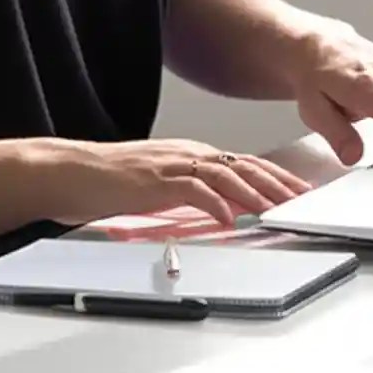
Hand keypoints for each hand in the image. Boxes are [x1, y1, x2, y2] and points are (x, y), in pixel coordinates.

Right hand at [37, 138, 312, 225]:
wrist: (70, 171)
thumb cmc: (111, 181)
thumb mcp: (162, 183)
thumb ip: (192, 190)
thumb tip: (223, 208)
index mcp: (193, 154)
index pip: (244, 163)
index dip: (275, 177)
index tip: (298, 190)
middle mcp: (189, 155)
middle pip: (244, 167)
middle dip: (277, 184)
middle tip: (301, 200)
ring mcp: (173, 166)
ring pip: (226, 175)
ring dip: (254, 195)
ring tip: (275, 210)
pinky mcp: (155, 182)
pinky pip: (193, 190)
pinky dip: (214, 204)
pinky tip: (229, 218)